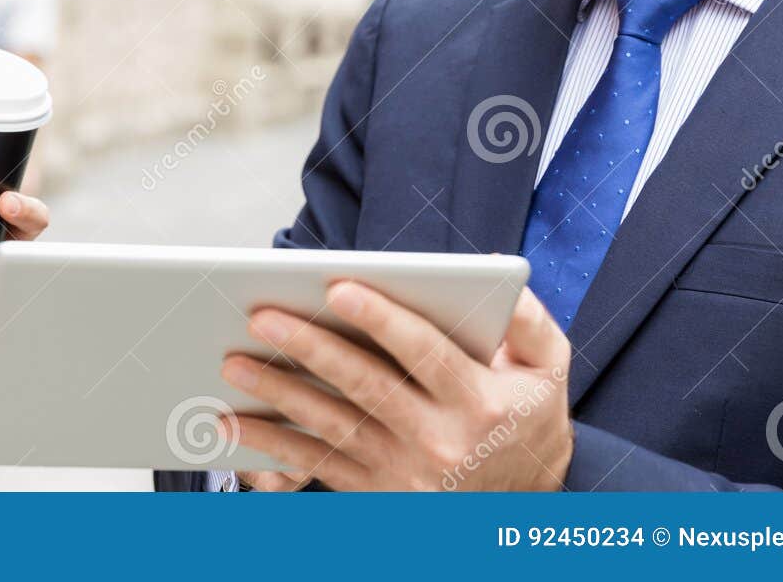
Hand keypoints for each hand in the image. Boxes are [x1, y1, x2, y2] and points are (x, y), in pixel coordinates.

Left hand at [222, 282, 572, 490]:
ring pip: (333, 428)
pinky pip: (318, 466)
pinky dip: (272, 446)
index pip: (425, 353)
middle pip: (367, 387)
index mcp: (480, 401)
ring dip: (279, 396)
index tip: (337, 287)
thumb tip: (493, 270)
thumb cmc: (527, 418)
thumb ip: (528, 319)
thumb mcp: (548, 368)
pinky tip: (234, 424)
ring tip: (234, 365)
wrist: (525, 512)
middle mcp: (440, 442)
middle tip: (261, 317)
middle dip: (310, 349)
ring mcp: (404, 474)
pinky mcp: (377, 495)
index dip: (382, 319)